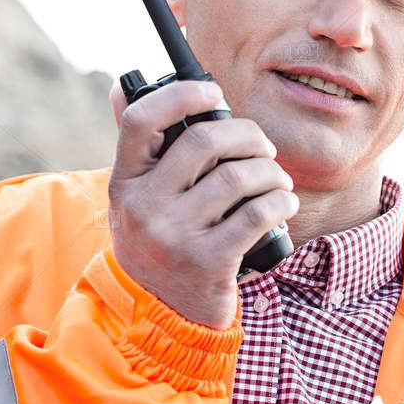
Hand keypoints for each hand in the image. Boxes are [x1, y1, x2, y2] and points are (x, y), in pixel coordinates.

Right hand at [107, 76, 299, 328]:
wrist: (161, 315)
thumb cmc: (158, 245)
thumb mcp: (134, 201)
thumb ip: (137, 150)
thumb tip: (119, 88)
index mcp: (125, 183)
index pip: (141, 121)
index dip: (180, 95)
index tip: (213, 92)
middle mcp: (144, 207)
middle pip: (204, 142)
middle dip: (247, 135)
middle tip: (263, 148)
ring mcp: (175, 236)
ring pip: (238, 177)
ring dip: (271, 172)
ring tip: (278, 181)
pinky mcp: (208, 262)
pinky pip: (258, 214)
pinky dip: (282, 202)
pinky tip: (285, 204)